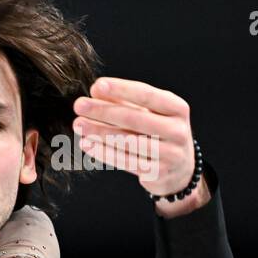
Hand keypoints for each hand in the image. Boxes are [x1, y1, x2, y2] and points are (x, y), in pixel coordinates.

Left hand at [73, 76, 198, 197]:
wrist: (179, 169)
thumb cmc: (158, 132)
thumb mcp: (149, 113)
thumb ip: (125, 101)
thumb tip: (96, 90)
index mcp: (178, 108)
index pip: (148, 96)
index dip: (122, 89)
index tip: (97, 85)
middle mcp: (178, 130)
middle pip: (136, 119)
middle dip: (104, 111)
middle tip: (79, 105)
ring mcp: (170, 153)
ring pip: (128, 141)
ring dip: (99, 132)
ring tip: (78, 124)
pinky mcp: (158, 172)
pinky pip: (125, 161)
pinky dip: (103, 152)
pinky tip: (86, 143)